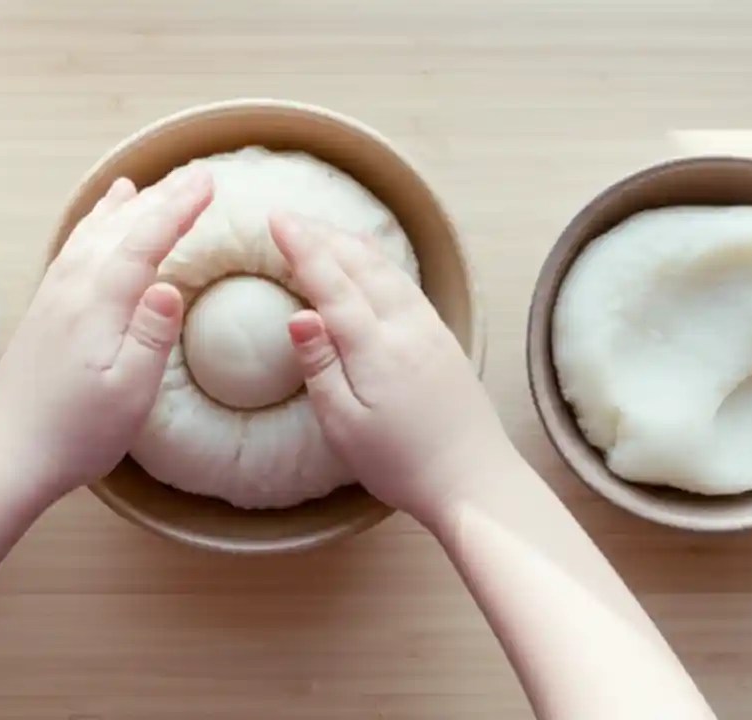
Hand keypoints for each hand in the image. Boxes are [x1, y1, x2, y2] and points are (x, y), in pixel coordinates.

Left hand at [0, 168, 213, 499]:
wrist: (8, 456)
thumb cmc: (75, 433)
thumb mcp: (130, 392)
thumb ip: (151, 335)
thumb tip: (169, 285)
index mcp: (97, 305)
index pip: (144, 242)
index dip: (178, 209)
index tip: (209, 183)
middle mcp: (70, 289)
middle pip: (119, 228)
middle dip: (160, 198)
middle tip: (196, 174)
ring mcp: (52, 297)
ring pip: (93, 234)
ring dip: (126, 207)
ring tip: (149, 185)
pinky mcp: (44, 311)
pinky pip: (74, 249)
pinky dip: (92, 226)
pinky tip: (99, 223)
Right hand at [269, 213, 508, 526]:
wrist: (474, 480)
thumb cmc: (401, 463)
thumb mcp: (344, 425)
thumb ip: (320, 366)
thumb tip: (298, 315)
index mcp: (376, 348)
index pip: (332, 283)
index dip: (302, 248)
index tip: (277, 219)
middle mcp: (407, 328)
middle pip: (361, 264)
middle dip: (324, 236)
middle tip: (290, 218)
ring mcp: (430, 329)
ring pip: (387, 269)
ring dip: (352, 243)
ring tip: (322, 229)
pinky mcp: (443, 338)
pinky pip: (405, 283)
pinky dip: (379, 261)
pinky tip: (370, 261)